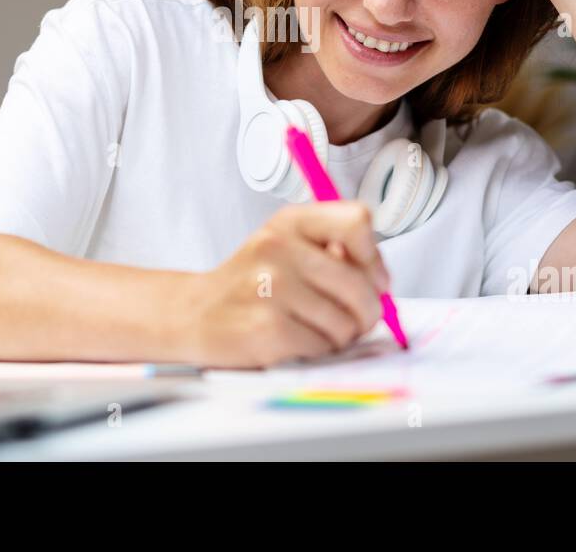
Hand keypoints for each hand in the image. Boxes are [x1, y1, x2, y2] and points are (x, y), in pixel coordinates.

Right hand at [177, 201, 390, 367]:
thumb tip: (380, 279)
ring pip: (345, 322)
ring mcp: (270, 287)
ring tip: (315, 329)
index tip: (371, 276)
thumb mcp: (286, 245)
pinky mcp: (267, 328)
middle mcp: (278, 247)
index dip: (374, 257)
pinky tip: (295, 342)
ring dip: (340, 336)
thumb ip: (333, 249)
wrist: (195, 314)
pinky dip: (317, 352)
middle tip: (355, 319)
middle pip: (360, 284)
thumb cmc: (251, 283)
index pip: (357, 222)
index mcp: (289, 222)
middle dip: (366, 311)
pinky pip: (322, 347)